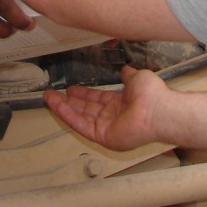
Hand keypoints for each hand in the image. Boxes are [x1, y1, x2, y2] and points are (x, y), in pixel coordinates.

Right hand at [44, 66, 169, 150]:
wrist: (157, 109)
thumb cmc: (152, 94)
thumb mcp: (137, 78)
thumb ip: (128, 76)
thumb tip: (125, 70)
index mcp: (121, 104)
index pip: (98, 100)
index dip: (84, 94)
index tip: (71, 89)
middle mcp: (113, 117)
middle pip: (86, 109)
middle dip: (69, 102)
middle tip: (54, 94)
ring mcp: (107, 128)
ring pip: (80, 117)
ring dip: (64, 108)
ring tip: (49, 98)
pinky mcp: (102, 136)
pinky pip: (81, 125)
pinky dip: (68, 115)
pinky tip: (57, 106)